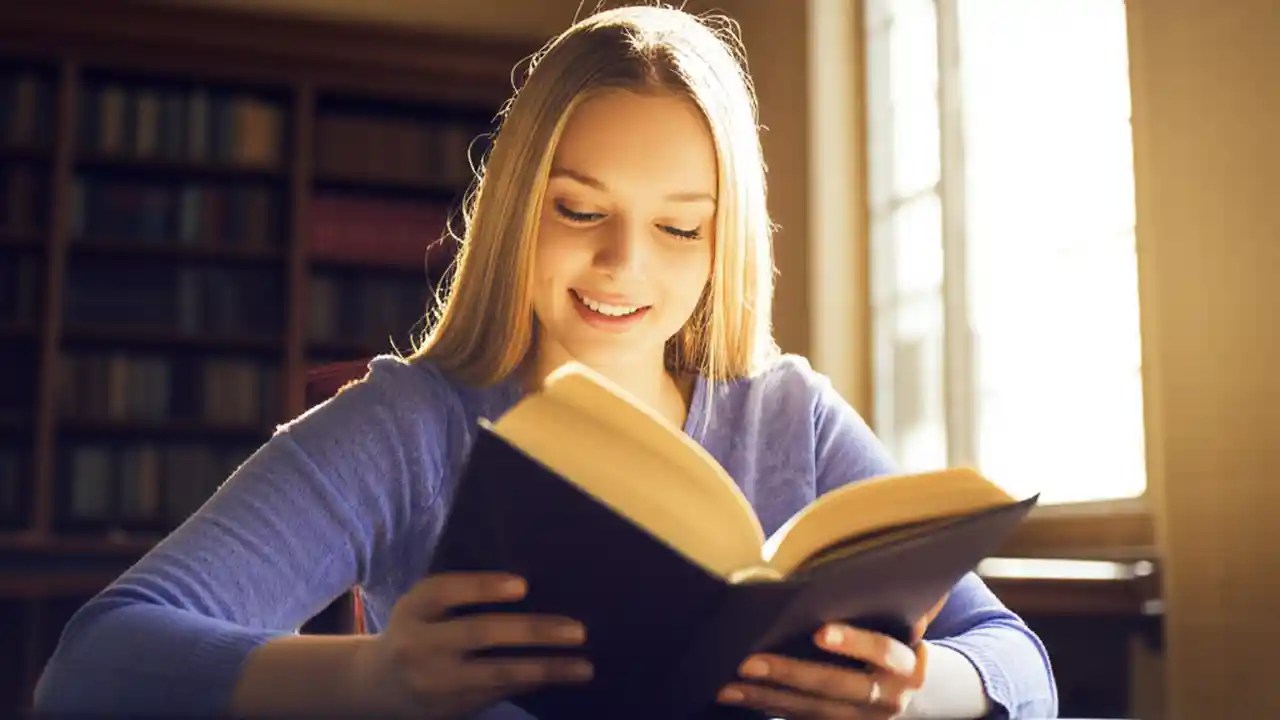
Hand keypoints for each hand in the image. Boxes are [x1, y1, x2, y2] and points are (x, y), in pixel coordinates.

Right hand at [356, 572, 592, 719]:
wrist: (378, 685)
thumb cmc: (417, 629)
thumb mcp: (422, 606)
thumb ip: (460, 595)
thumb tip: (530, 587)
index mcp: (414, 609)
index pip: (445, 592)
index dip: (482, 587)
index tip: (523, 584)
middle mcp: (420, 645)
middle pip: (479, 633)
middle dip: (531, 632)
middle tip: (578, 630)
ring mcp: (437, 682)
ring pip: (497, 673)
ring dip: (545, 669)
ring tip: (584, 666)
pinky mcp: (451, 709)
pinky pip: (499, 692)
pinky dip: (532, 682)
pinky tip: (562, 675)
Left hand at [716, 594, 949, 718]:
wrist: (916, 695)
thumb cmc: (900, 642)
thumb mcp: (906, 626)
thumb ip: (885, 604)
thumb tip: (861, 559)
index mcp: (905, 664)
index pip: (880, 650)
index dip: (852, 642)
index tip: (819, 632)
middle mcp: (888, 697)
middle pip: (835, 685)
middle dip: (789, 674)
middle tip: (748, 661)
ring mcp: (864, 719)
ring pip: (811, 709)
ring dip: (765, 697)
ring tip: (727, 685)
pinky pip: (801, 719)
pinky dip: (768, 707)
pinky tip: (739, 696)